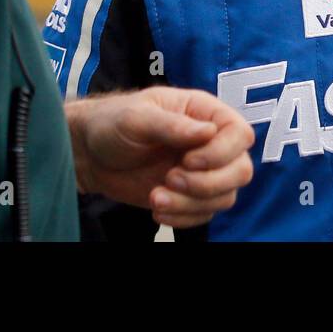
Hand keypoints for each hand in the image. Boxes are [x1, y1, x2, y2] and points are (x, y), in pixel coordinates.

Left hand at [66, 86, 254, 229]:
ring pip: (225, 197)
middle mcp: (210, 143)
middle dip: (208, 183)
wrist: (91, 154)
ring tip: (156, 197)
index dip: (221, 152)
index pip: (239, 133)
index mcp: (203, 113)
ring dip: (191, 204)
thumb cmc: (113, 123)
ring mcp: (202, 171)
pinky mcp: (190, 196)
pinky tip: (157, 209)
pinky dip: (183, 218)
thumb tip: (208, 132)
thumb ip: (172, 125)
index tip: (188, 160)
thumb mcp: (137, 117)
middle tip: (170, 179)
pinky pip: (205, 215)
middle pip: (241, 170)